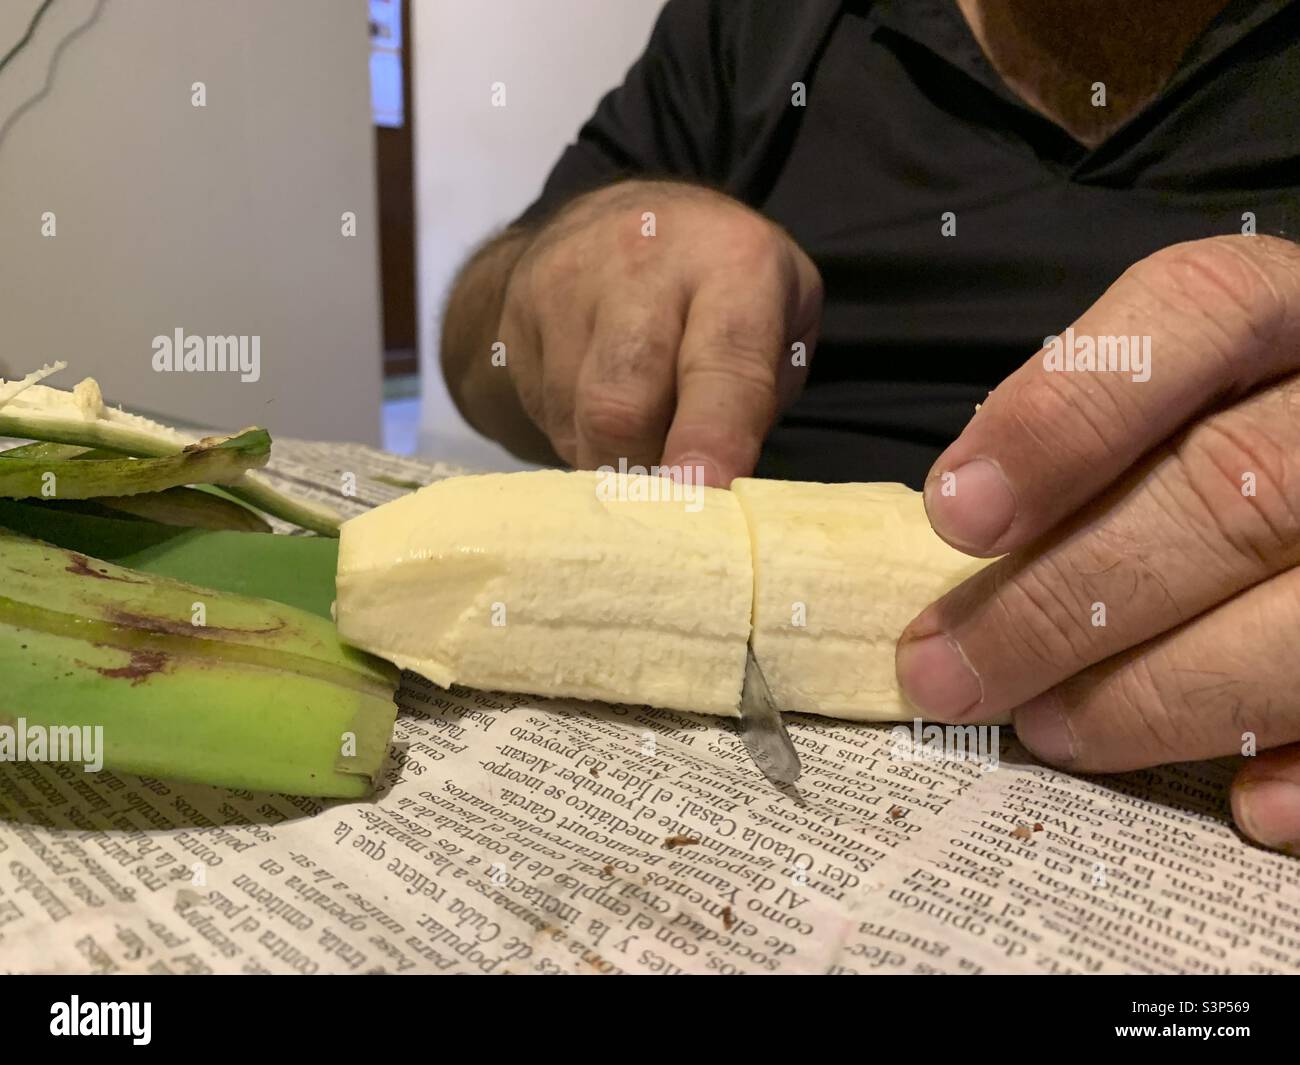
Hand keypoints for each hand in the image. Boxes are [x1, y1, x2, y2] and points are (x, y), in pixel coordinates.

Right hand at [497, 181, 822, 485]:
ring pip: (579, 423)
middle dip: (646, 472)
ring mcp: (566, 288)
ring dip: (615, 458)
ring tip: (645, 431)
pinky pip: (548, 417)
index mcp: (735, 262)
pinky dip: (583, 438)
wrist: (620, 218)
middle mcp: (643, 265)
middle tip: (673, 495)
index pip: (722, 362)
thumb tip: (712, 485)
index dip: (711, 437)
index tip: (703, 488)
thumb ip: (760, 398)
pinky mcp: (516, 318)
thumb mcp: (782, 317)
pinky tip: (603, 407)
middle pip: (622, 404)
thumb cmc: (724, 285)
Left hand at [895, 235, 1299, 853]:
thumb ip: (1096, 416)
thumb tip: (969, 518)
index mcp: (1299, 308)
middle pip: (1231, 492)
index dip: (1065, 418)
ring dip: (1158, 694)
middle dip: (1064, 601)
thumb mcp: (1179, 375)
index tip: (955, 516)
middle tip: (944, 673)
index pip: (1197, 312)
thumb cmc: (1236, 420)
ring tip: (1045, 731)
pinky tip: (1242, 806)